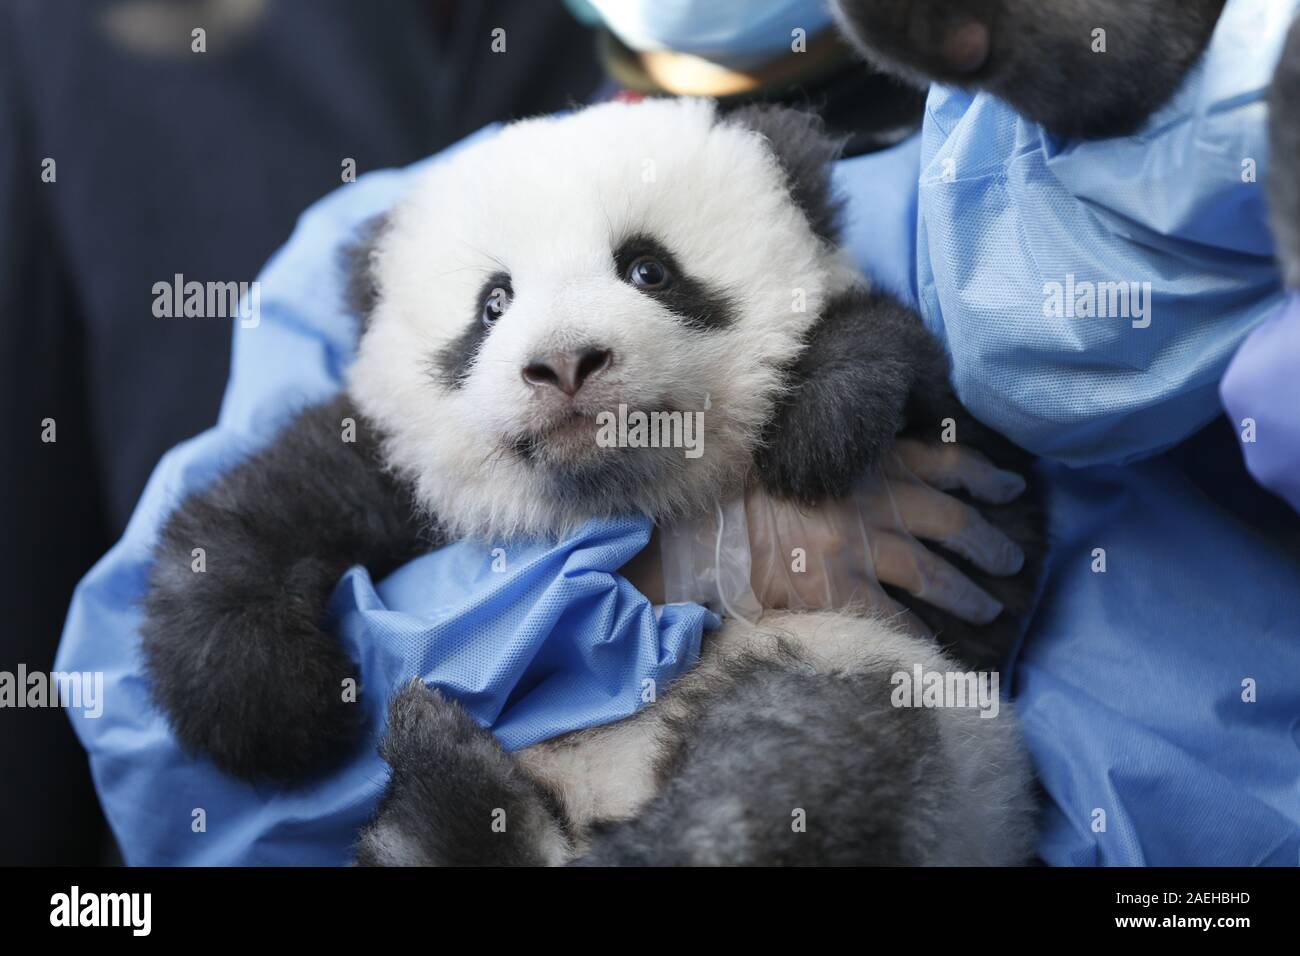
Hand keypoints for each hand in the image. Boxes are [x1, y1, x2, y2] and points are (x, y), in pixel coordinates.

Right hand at [640, 440, 1026, 633]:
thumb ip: (846, 459)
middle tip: (1011, 561)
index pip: (944, 461)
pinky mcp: (837, 590)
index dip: (985, 474)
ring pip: (935, 573)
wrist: (700, 526)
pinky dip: (921, 635)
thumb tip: (884, 469)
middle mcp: (872, 500)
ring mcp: (857, 546)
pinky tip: (936, 648)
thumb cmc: (745, 489)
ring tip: (989, 607)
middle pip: (952, 521)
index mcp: (866, 462)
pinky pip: (895, 618)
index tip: (1009, 485)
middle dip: (989, 544)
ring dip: (970, 592)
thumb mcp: (803, 455)